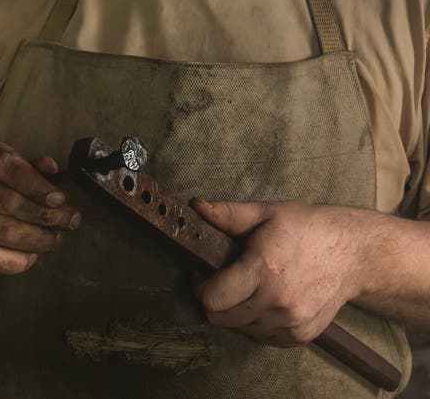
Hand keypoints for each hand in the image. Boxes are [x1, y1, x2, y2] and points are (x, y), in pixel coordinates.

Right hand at [0, 142, 80, 276]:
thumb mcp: (14, 174)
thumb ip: (33, 170)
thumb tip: (52, 166)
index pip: (8, 166)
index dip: (36, 184)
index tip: (60, 199)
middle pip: (8, 201)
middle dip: (45, 215)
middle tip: (69, 223)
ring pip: (3, 231)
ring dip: (36, 239)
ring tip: (53, 241)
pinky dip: (15, 260)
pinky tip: (31, 257)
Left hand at [192, 199, 361, 346]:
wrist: (350, 252)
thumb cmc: (306, 227)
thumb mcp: (265, 212)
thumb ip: (227, 214)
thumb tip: (195, 207)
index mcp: (263, 269)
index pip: (213, 298)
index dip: (201, 286)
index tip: (203, 274)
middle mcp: (277, 301)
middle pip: (223, 318)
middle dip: (216, 301)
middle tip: (224, 280)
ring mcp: (291, 321)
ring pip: (242, 330)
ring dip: (238, 312)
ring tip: (249, 287)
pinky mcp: (301, 335)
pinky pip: (264, 338)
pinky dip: (258, 323)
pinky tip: (267, 299)